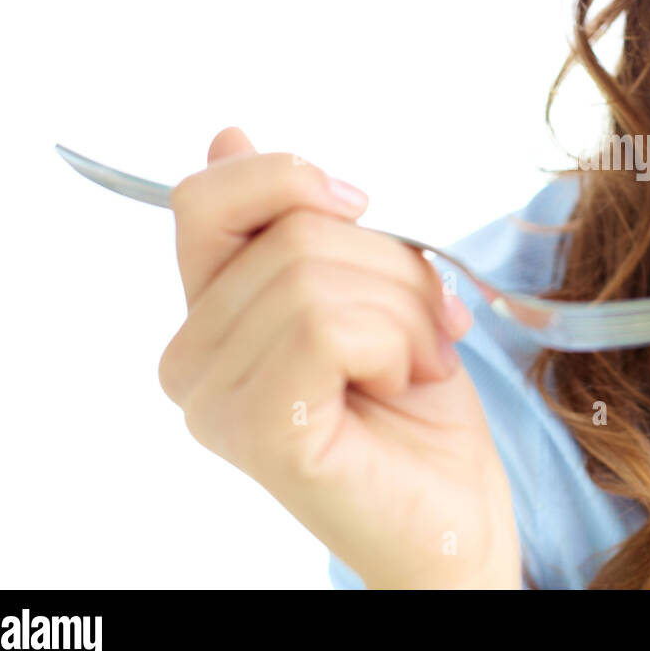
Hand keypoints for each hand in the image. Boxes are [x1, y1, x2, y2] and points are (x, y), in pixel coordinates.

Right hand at [158, 127, 521, 587]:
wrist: (456, 514)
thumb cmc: (415, 405)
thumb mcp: (369, 285)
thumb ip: (298, 224)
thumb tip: (226, 136)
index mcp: (211, 314)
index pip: (207, 198)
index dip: (291, 178)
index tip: (362, 203)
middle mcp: (193, 359)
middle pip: (292, 234)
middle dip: (393, 269)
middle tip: (427, 328)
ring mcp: (216, 401)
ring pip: (315, 278)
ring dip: (405, 312)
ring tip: (419, 363)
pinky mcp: (258, 432)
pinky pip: (328, 329)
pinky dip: (395, 343)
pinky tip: (405, 383)